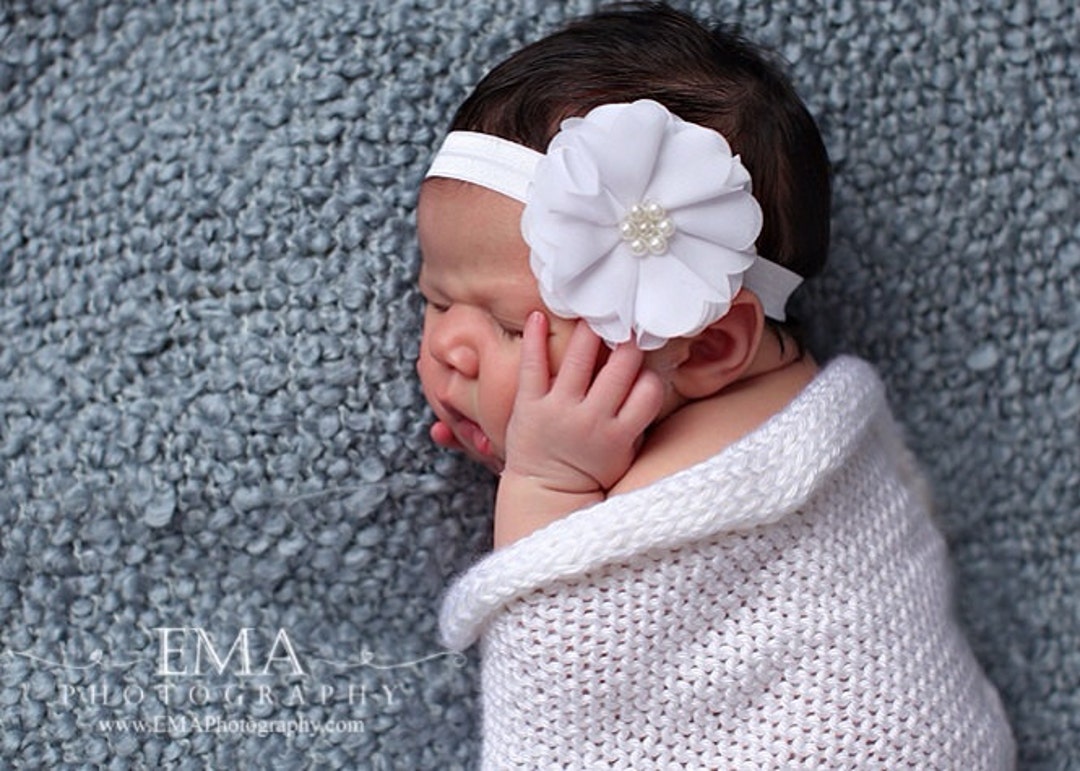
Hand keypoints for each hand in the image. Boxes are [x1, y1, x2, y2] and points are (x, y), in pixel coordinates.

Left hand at [495, 312, 663, 545]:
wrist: (546, 493)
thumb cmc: (591, 471)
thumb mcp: (626, 453)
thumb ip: (638, 418)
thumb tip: (654, 374)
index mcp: (619, 435)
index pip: (650, 390)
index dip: (650, 373)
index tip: (644, 365)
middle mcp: (591, 420)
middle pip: (622, 366)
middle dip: (628, 343)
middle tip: (626, 325)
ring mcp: (559, 410)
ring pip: (580, 358)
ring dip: (591, 330)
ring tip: (594, 311)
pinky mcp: (529, 405)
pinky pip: (532, 366)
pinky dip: (534, 339)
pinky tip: (537, 315)